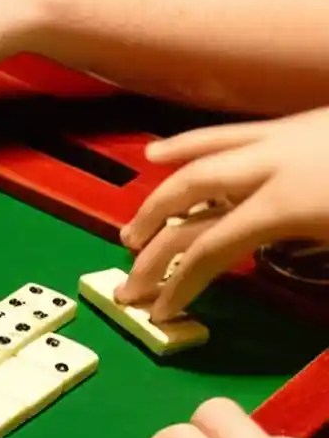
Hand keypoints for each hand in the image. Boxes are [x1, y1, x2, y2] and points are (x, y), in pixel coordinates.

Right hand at [117, 107, 328, 320]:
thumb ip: (305, 255)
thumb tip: (263, 268)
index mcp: (283, 204)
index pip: (211, 248)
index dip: (179, 283)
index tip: (159, 312)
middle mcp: (268, 167)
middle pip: (189, 198)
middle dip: (154, 237)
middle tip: (132, 271)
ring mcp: (279, 140)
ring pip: (200, 159)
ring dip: (160, 192)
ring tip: (132, 227)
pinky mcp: (294, 125)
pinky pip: (229, 134)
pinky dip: (189, 144)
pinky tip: (158, 153)